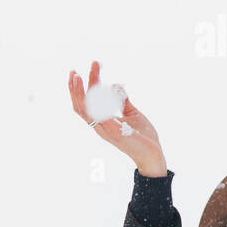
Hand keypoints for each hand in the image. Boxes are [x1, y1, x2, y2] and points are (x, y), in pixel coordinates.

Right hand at [68, 60, 167, 176]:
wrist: (153, 155)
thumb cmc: (143, 137)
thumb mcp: (132, 114)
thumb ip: (123, 101)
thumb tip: (116, 85)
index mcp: (102, 122)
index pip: (88, 103)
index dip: (84, 87)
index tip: (86, 70)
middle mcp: (100, 126)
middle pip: (80, 106)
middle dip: (75, 89)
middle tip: (73, 71)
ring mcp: (106, 130)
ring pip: (85, 110)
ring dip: (80, 93)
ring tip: (77, 77)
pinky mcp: (115, 133)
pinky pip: (101, 116)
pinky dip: (97, 103)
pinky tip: (97, 89)